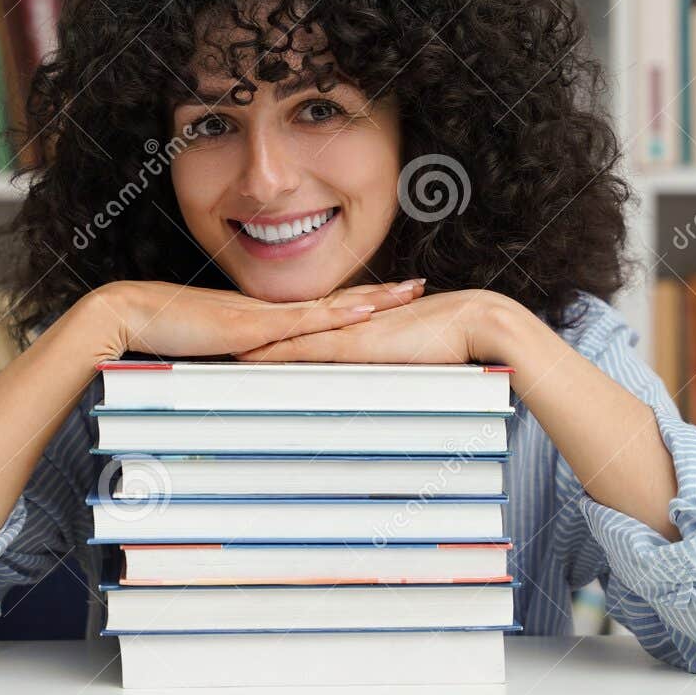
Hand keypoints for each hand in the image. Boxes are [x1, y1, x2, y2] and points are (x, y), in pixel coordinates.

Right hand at [83, 278, 426, 360]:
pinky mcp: (254, 325)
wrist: (134, 313)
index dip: (356, 305)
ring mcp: (266, 316)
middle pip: (338, 302)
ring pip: (331, 306)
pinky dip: (336, 317)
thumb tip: (246, 382)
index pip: (322, 312)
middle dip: (381, 296)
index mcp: (268, 320)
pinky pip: (304, 321)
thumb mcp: (211, 356)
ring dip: (372, 300)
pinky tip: (364, 313)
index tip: (388, 301)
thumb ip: (235, 366)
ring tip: (410, 292)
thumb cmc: (164, 336)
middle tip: (419, 286)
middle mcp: (274, 313)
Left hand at [233, 289, 516, 364]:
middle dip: (257, 336)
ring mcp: (348, 331)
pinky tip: (250, 357)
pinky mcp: (355, 343)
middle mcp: (347, 323)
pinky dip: (276, 352)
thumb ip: (396, 359)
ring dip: (255, 343)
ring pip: (289, 336)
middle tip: (223, 341)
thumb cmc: (453, 339)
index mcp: (359, 325)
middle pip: (292, 329)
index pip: (311, 329)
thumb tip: (389, 372)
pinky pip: (307, 348)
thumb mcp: (415, 354)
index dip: (280, 333)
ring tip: (220, 347)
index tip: (253, 342)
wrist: (475, 322)